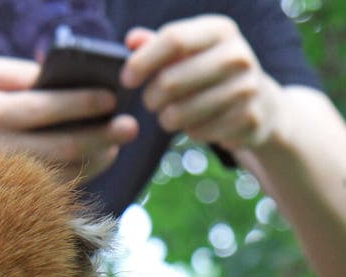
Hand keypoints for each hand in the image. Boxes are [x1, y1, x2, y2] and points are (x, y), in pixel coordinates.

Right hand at [0, 54, 138, 181]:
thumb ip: (23, 74)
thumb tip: (69, 80)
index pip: (48, 107)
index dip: (86, 104)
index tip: (113, 100)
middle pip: (61, 146)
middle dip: (101, 136)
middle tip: (130, 128)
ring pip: (59, 174)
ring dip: (93, 162)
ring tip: (114, 148)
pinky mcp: (2, 202)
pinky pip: (47, 192)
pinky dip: (73, 178)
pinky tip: (90, 166)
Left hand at [120, 15, 284, 151]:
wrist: (263, 104)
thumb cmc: (213, 75)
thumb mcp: (192, 52)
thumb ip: (160, 45)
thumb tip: (131, 41)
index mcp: (220, 30)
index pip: (173, 39)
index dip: (143, 61)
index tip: (126, 79)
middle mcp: (237, 55)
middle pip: (170, 81)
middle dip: (151, 97)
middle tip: (150, 102)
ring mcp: (246, 88)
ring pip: (179, 113)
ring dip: (167, 118)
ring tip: (171, 114)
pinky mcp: (248, 120)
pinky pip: (197, 132)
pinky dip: (190, 132)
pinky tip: (198, 124)